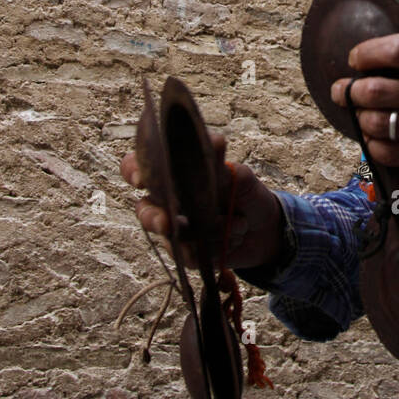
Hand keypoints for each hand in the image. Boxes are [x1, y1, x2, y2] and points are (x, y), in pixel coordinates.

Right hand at [119, 131, 284, 271]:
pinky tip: (235, 237)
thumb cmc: (244, 194)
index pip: (138, 167)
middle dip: (154, 218)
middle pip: (144, 210)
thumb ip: (222, 164)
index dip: (132, 170)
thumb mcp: (239, 176)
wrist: (266, 227)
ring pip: (169, 236)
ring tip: (233, 225)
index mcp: (173, 175)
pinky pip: (189, 256)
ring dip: (204, 231)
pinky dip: (216, 246)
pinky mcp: (187, 254)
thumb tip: (215, 142)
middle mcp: (168, 202)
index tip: (141, 179)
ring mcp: (175, 229)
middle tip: (169, 222)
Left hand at [329, 33, 398, 172]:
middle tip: (344, 90)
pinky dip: (373, 144)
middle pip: (376, 90)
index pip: (396, 50)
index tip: (356, 59)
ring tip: (361, 114)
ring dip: (360, 117)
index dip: (366, 53)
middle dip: (350, 90)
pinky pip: (389, 152)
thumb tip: (372, 63)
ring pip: (377, 123)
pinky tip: (375, 137)